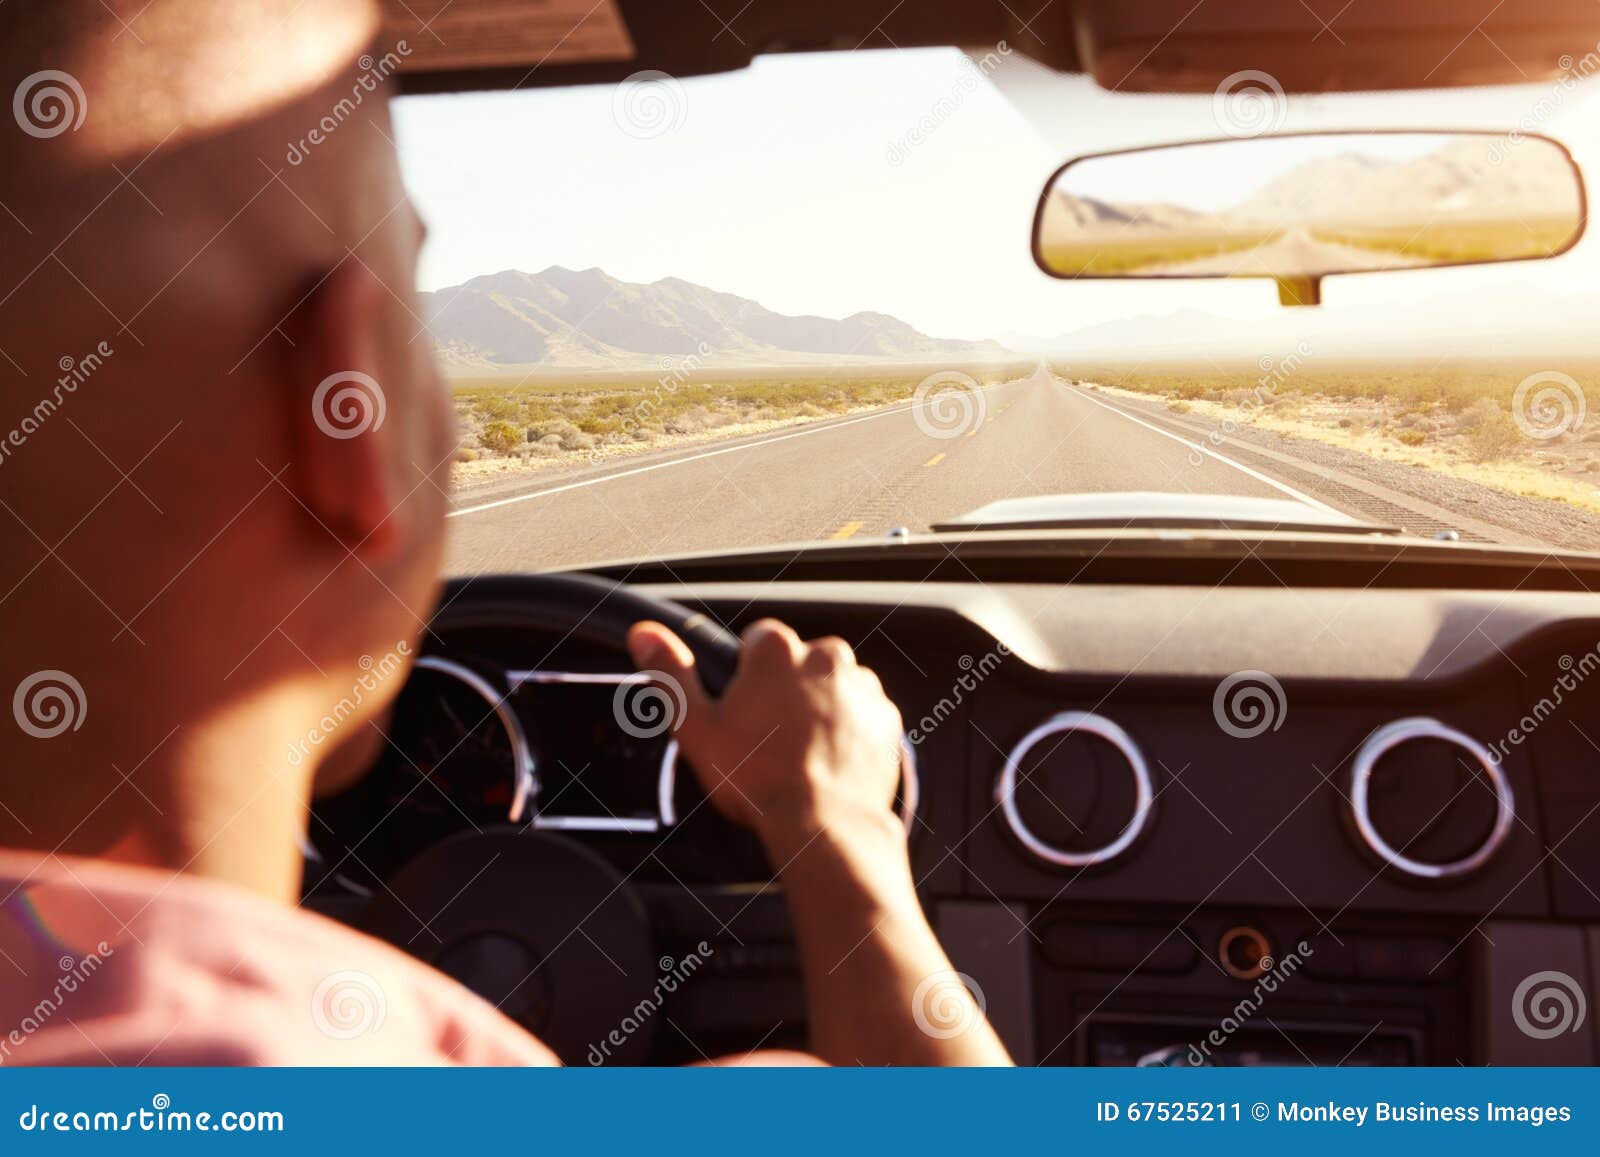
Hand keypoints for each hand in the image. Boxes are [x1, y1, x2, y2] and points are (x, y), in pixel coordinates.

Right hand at [625, 618, 904, 852]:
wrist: (825, 826)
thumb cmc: (760, 780)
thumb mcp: (696, 727)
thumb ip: (671, 674)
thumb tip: (645, 635)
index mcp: (776, 650)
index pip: (758, 641)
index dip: (747, 677)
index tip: (744, 709)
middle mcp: (826, 658)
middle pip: (798, 663)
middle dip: (785, 691)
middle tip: (768, 737)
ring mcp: (862, 688)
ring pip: (832, 688)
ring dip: (818, 710)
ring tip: (799, 754)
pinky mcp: (887, 718)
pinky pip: (862, 716)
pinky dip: (848, 732)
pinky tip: (827, 763)